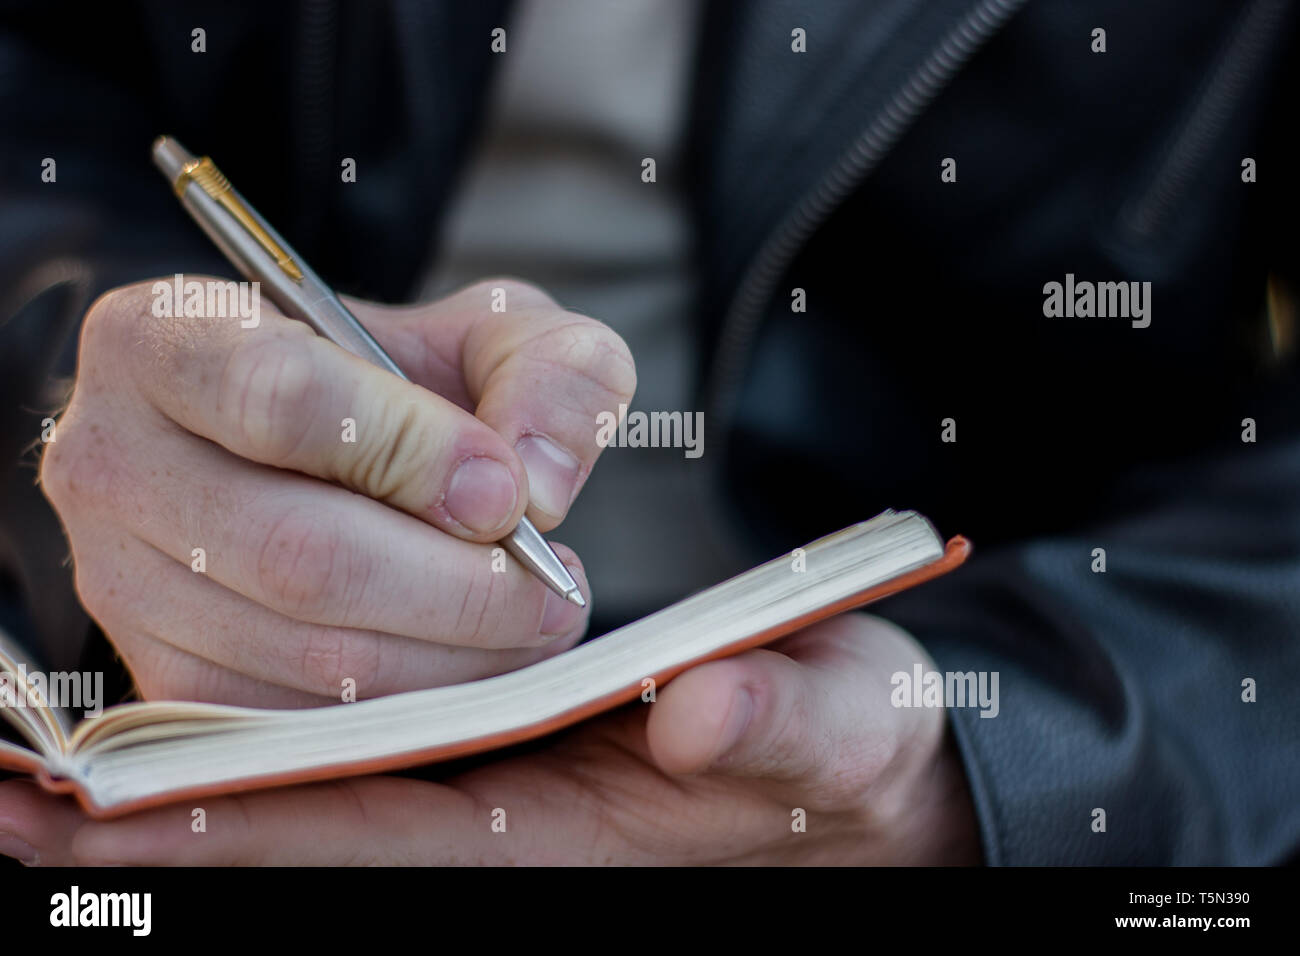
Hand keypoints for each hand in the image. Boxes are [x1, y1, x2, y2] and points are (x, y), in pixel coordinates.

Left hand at [0, 614, 980, 864]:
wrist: (852, 743)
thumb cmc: (853, 744)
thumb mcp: (853, 728)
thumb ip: (795, 724)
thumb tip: (704, 710)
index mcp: (579, 836)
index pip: (394, 844)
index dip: (263, 830)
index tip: (114, 819)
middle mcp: (511, 826)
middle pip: (322, 831)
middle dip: (177, 831)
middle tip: (14, 810)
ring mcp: (494, 796)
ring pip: (321, 798)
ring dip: (191, 794)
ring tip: (43, 783)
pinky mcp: (492, 757)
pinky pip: (354, 765)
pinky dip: (256, 761)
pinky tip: (169, 742)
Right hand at [38, 277, 634, 706]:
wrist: (333, 445)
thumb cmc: (408, 381)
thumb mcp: (493, 332)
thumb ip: (548, 371)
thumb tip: (539, 486)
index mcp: (163, 337)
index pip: (276, 396)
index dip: (411, 452)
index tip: (508, 492)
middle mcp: (112, 461)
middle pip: (298, 551)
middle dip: (458, 586)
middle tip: (555, 584)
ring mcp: (121, 582)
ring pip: (304, 653)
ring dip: (452, 655)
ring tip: (535, 619)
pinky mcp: (162, 676)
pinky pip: (297, 721)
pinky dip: (411, 705)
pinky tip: (477, 663)